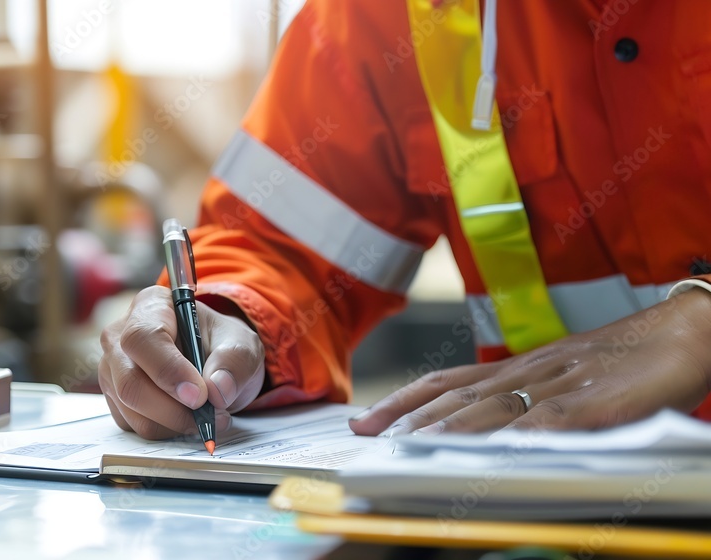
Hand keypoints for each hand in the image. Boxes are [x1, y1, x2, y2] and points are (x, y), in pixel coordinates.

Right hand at [99, 286, 265, 438]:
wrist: (212, 360)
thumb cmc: (220, 344)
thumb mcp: (241, 344)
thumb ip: (234, 361)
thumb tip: (217, 390)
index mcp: (149, 307)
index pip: (143, 338)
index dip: (168, 370)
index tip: (199, 395)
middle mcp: (120, 336)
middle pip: (130, 381)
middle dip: (174, 409)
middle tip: (211, 416)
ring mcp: (112, 369)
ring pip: (132, 409)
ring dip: (175, 423)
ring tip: (208, 416)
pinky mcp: (115, 398)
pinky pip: (134, 425)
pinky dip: (167, 430)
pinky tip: (188, 417)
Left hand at [350, 290, 710, 435]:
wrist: (684, 329)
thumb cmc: (622, 356)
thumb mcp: (562, 376)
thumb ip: (526, 400)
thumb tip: (486, 431)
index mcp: (517, 367)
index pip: (445, 383)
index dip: (403, 402)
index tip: (366, 420)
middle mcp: (527, 373)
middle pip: (456, 398)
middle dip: (409, 419)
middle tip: (369, 438)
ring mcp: (560, 385)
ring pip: (492, 409)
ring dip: (449, 431)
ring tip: (412, 449)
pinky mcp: (596, 401)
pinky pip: (552, 421)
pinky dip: (520, 437)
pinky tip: (496, 454)